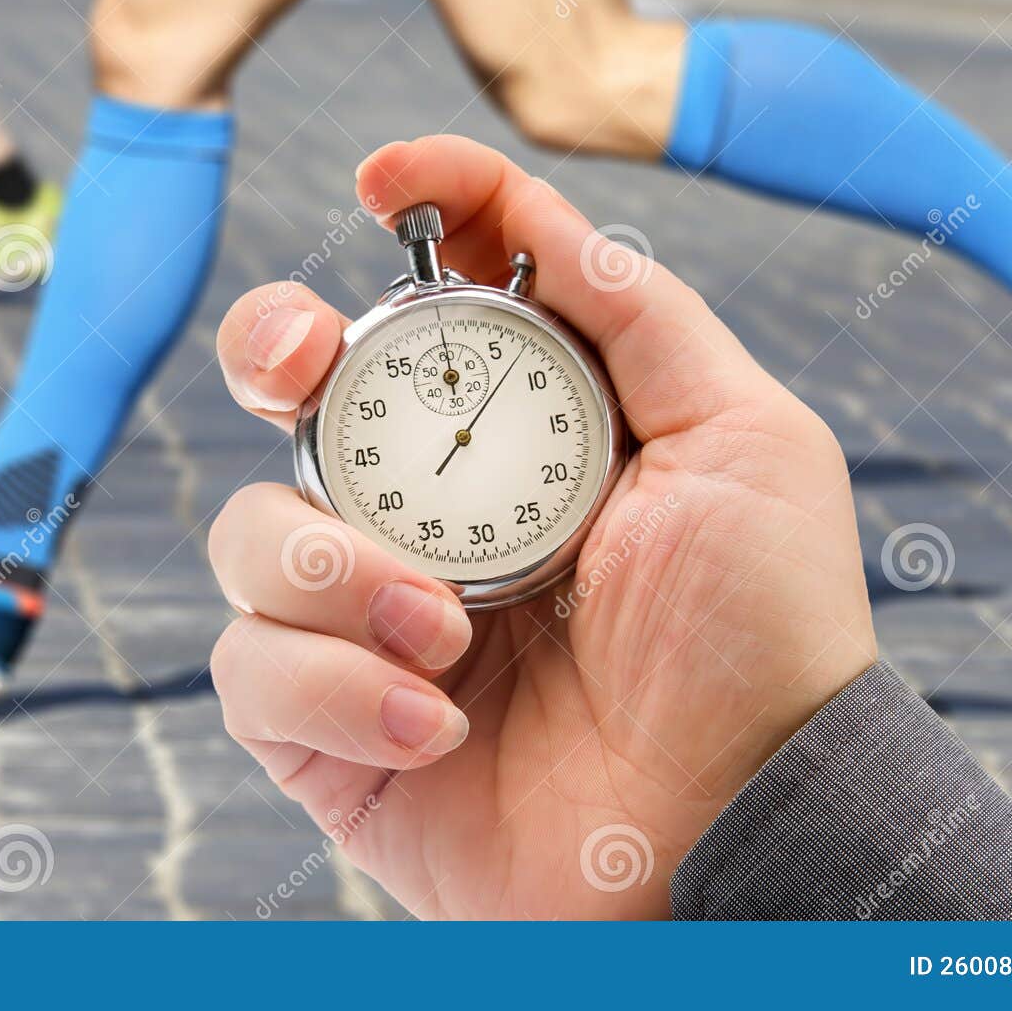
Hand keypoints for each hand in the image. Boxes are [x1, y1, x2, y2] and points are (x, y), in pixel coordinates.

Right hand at [208, 136, 875, 918]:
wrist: (739, 828)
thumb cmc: (760, 639)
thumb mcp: (742, 441)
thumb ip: (641, 312)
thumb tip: (539, 209)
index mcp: (523, 433)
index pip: (434, 299)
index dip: (410, 218)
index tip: (386, 181)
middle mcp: (432, 511)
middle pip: (291, 389)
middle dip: (274, 345)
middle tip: (306, 365)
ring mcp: (370, 619)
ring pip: (252, 532)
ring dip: (337, 569)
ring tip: (449, 634)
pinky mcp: (329, 725)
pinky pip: (254, 669)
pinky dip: (339, 686)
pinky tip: (440, 722)